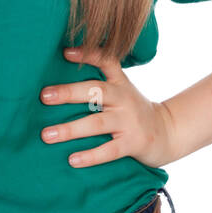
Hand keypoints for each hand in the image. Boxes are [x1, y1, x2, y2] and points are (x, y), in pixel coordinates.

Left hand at [40, 45, 182, 168]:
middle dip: (69, 93)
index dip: (87, 55)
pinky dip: (91, 156)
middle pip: (96, 91)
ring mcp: (129, 121)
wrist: (167, 133)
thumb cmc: (133, 110)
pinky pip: (109, 150)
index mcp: (119, 83)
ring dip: (71, 129)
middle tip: (44, 97)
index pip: (106, 61)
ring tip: (47, 135)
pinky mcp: (133, 143)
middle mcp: (124, 99)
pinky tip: (72, 160)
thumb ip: (100, 81)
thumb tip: (62, 70)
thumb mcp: (122, 89)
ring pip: (97, 123)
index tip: (66, 52)